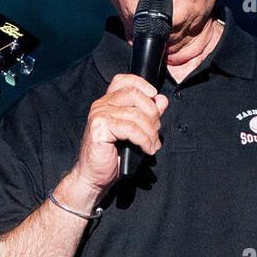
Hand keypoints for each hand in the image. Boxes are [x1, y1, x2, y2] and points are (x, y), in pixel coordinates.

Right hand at [69, 74, 167, 197]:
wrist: (94, 176)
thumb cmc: (113, 156)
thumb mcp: (135, 132)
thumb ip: (148, 114)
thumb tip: (161, 100)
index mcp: (107, 102)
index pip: (123, 80)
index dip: (142, 84)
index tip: (154, 96)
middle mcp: (101, 105)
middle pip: (135, 94)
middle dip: (152, 113)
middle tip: (155, 132)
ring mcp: (98, 115)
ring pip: (136, 114)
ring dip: (151, 132)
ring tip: (153, 145)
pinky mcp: (99, 129)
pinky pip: (131, 128)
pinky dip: (144, 140)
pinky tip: (147, 149)